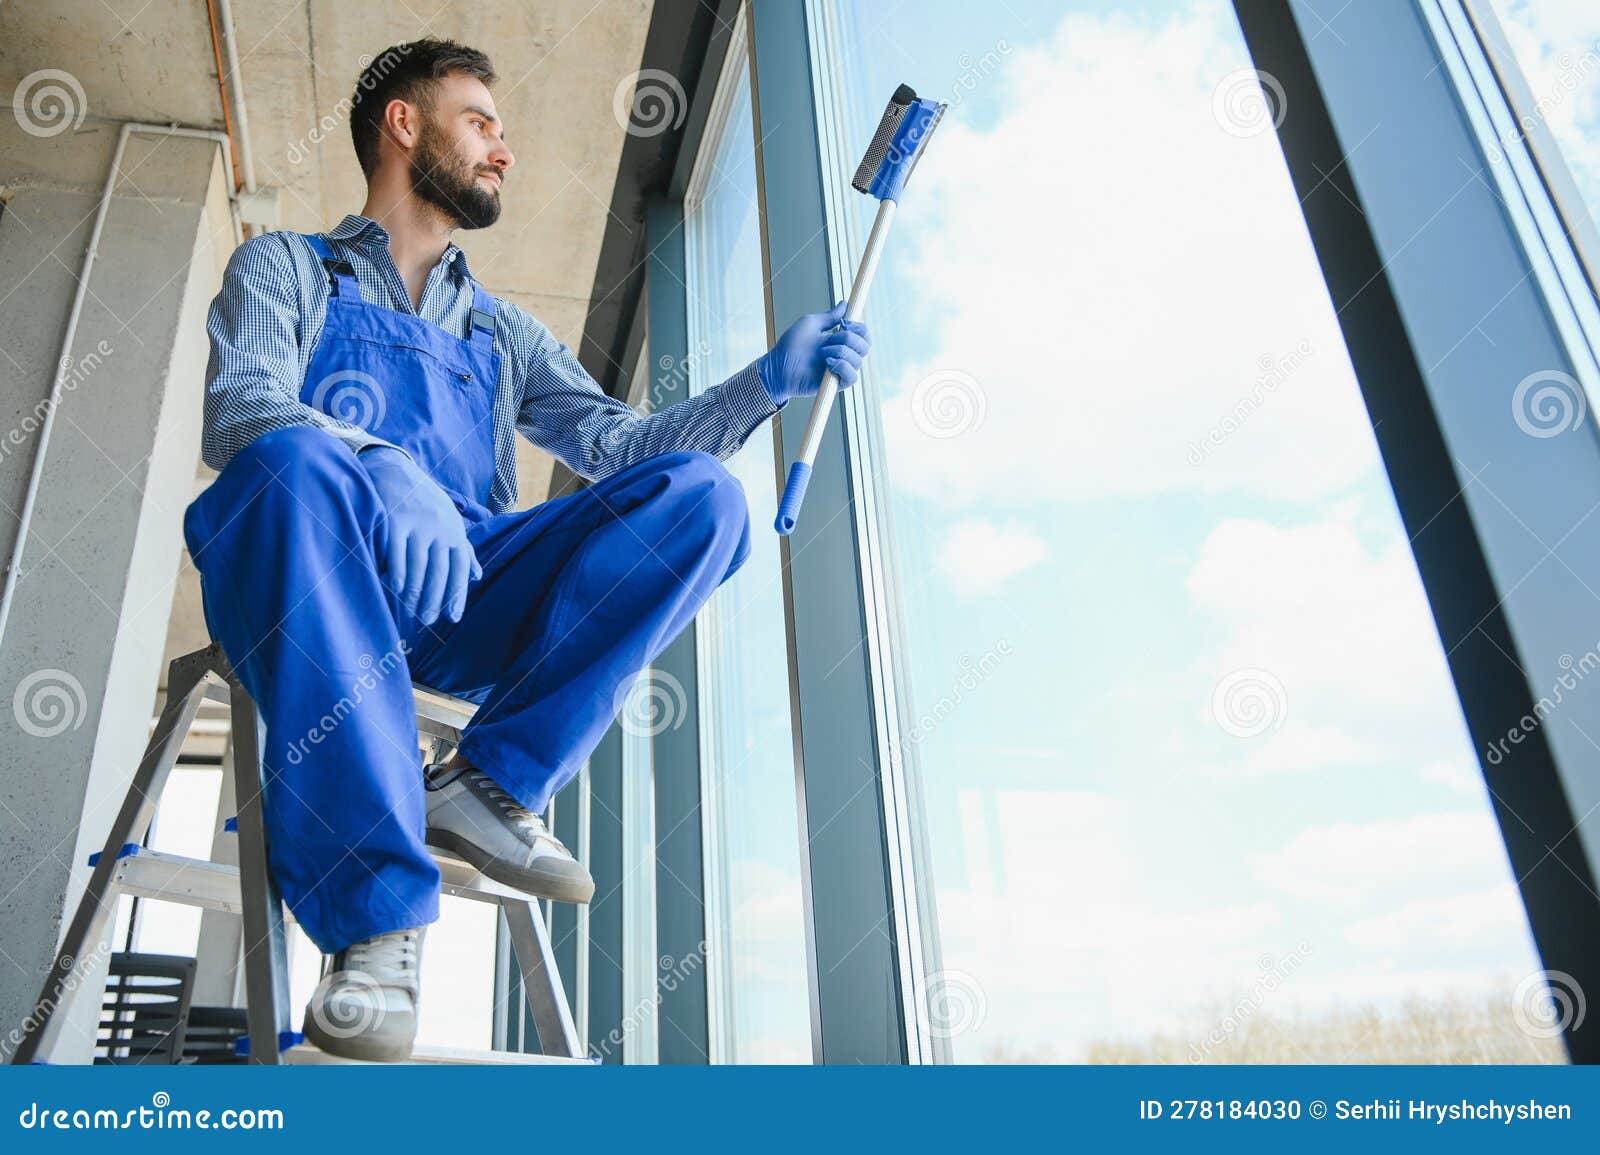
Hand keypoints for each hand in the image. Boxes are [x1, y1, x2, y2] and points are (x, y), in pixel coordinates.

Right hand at [358, 447, 480, 625]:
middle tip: (427, 621)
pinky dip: (397, 573)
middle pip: (439, 572)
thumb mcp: (450, 519)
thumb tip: (477, 576)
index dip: (457, 595)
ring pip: (418, 566)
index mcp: (455, 531)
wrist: (395, 469)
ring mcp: (417, 524)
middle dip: (434, 599)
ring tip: (410, 610)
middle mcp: (440, 528)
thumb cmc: (425, 500)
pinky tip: (395, 589)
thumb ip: (463, 549)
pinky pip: (396, 553)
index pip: (460, 569)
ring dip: (414, 592)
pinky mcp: (394, 520)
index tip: (452, 618)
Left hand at [757, 300, 871, 405]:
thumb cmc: (790, 346)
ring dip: (841, 352)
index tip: (846, 323)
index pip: (863, 335)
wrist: (778, 366)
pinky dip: (842, 366)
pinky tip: (828, 362)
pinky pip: (852, 377)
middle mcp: (842, 355)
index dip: (860, 327)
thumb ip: (829, 316)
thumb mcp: (810, 324)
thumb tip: (845, 304)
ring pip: (858, 360)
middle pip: (865, 346)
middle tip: (833, 337)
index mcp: (839, 340)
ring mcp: (840, 369)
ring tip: (822, 353)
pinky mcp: (836, 384)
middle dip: (851, 338)